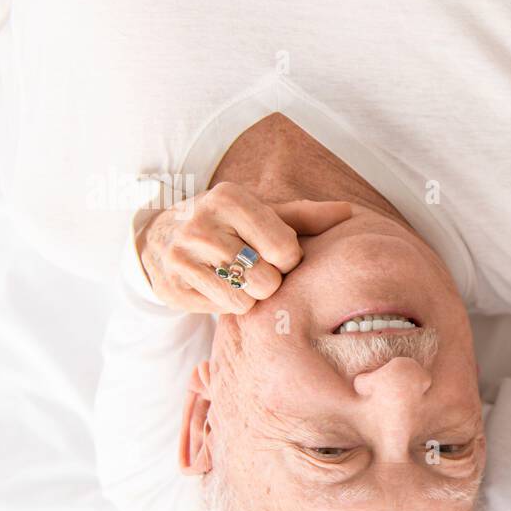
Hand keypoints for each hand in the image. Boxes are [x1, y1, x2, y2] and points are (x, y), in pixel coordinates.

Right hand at [136, 181, 353, 313]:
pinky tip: (215, 285)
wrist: (161, 237)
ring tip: (235, 276)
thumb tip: (348, 213)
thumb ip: (305, 216)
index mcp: (229, 198)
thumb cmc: (228, 226)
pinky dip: (225, 304)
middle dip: (268, 281)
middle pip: (266, 281)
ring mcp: (180, 257)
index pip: (285, 250)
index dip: (288, 260)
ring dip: (248, 296)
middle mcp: (200, 225)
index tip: (273, 252)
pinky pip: (221, 312)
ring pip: (244, 302)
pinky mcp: (171, 288)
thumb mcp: (263, 213)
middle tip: (252, 267)